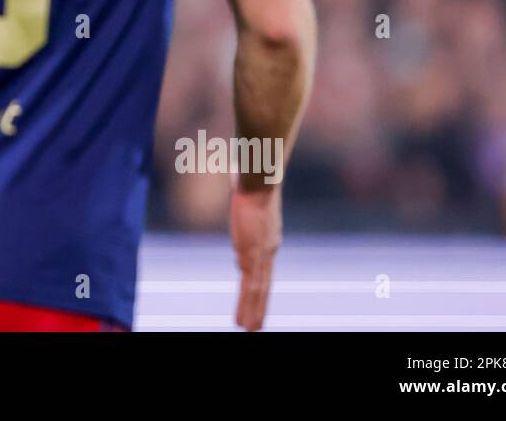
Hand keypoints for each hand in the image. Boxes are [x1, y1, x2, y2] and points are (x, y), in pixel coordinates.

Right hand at [229, 184, 281, 330]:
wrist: (260, 178)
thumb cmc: (254, 175)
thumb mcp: (247, 188)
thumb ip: (243, 191)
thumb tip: (237, 178)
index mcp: (267, 236)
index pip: (262, 266)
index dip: (258, 284)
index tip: (255, 298)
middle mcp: (268, 249)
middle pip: (264, 285)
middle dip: (260, 307)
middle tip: (256, 326)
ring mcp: (261, 254)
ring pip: (258, 292)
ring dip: (254, 313)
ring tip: (250, 331)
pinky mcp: (252, 257)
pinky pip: (249, 288)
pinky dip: (246, 307)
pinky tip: (242, 320)